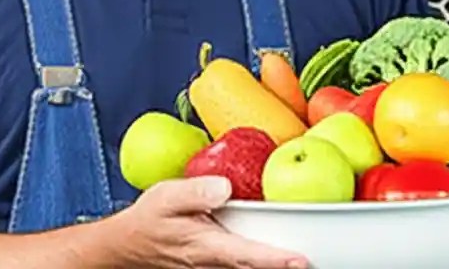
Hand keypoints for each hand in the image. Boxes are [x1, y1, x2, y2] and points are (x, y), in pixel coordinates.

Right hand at [111, 176, 309, 268]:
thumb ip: (195, 192)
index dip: (274, 259)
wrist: (130, 245)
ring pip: (253, 268)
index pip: (246, 255)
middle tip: (318, 260)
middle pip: (257, 267)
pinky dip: (266, 259)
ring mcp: (218, 267)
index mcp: (205, 246)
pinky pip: (246, 264)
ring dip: (277, 263)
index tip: (300, 261)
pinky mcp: (219, 264)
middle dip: (286, 266)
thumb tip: (226, 186)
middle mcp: (216, 262)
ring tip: (309, 257)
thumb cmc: (149, 220)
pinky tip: (283, 254)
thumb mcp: (165, 197)